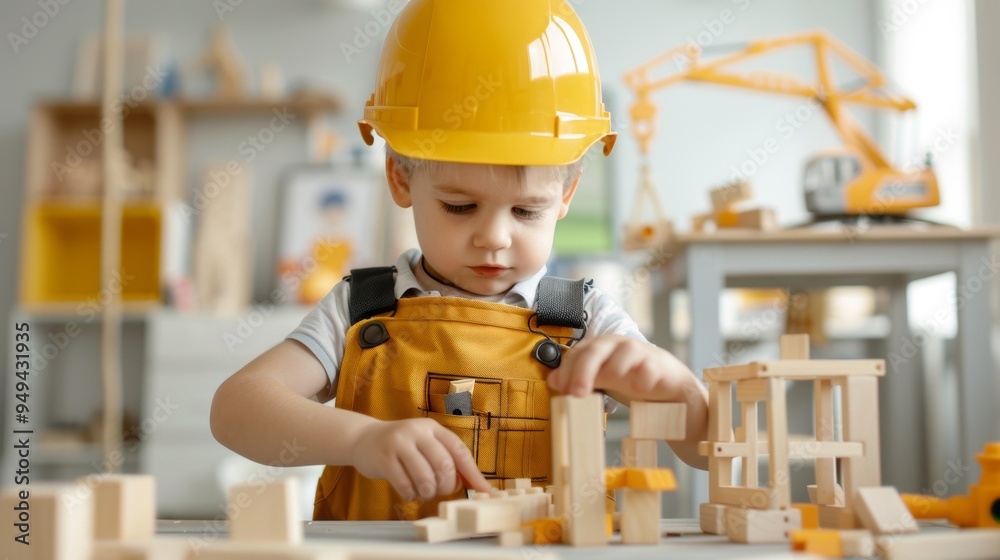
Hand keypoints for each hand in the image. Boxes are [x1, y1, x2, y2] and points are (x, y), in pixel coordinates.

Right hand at [351, 418, 490, 500]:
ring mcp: (399, 443)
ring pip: (425, 477)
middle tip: (440, 491)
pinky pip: (404, 485)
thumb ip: (448, 459)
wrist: (364, 438)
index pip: (459, 450)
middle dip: (446, 486)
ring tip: (424, 492)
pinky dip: (410, 495)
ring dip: (428, 492)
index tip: (484, 491)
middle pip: (444, 465)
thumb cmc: (402, 447)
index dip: (473, 474)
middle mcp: (417, 432)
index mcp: (433, 428)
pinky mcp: (383, 458)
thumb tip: (475, 484)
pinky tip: (409, 492)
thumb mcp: (426, 445)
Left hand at [546, 334, 689, 401]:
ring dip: (612, 371)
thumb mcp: (601, 381)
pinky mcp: (658, 363)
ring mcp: (639, 352)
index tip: (560, 390)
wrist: (666, 387)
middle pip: (595, 350)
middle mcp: (617, 345)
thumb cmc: (630, 380)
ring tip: (605, 390)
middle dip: (582, 371)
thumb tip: (553, 380)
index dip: (566, 370)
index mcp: (599, 347)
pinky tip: (638, 389)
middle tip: (575, 394)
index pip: (577, 353)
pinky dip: (642, 377)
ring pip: (623, 353)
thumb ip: (579, 378)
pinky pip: (648, 367)